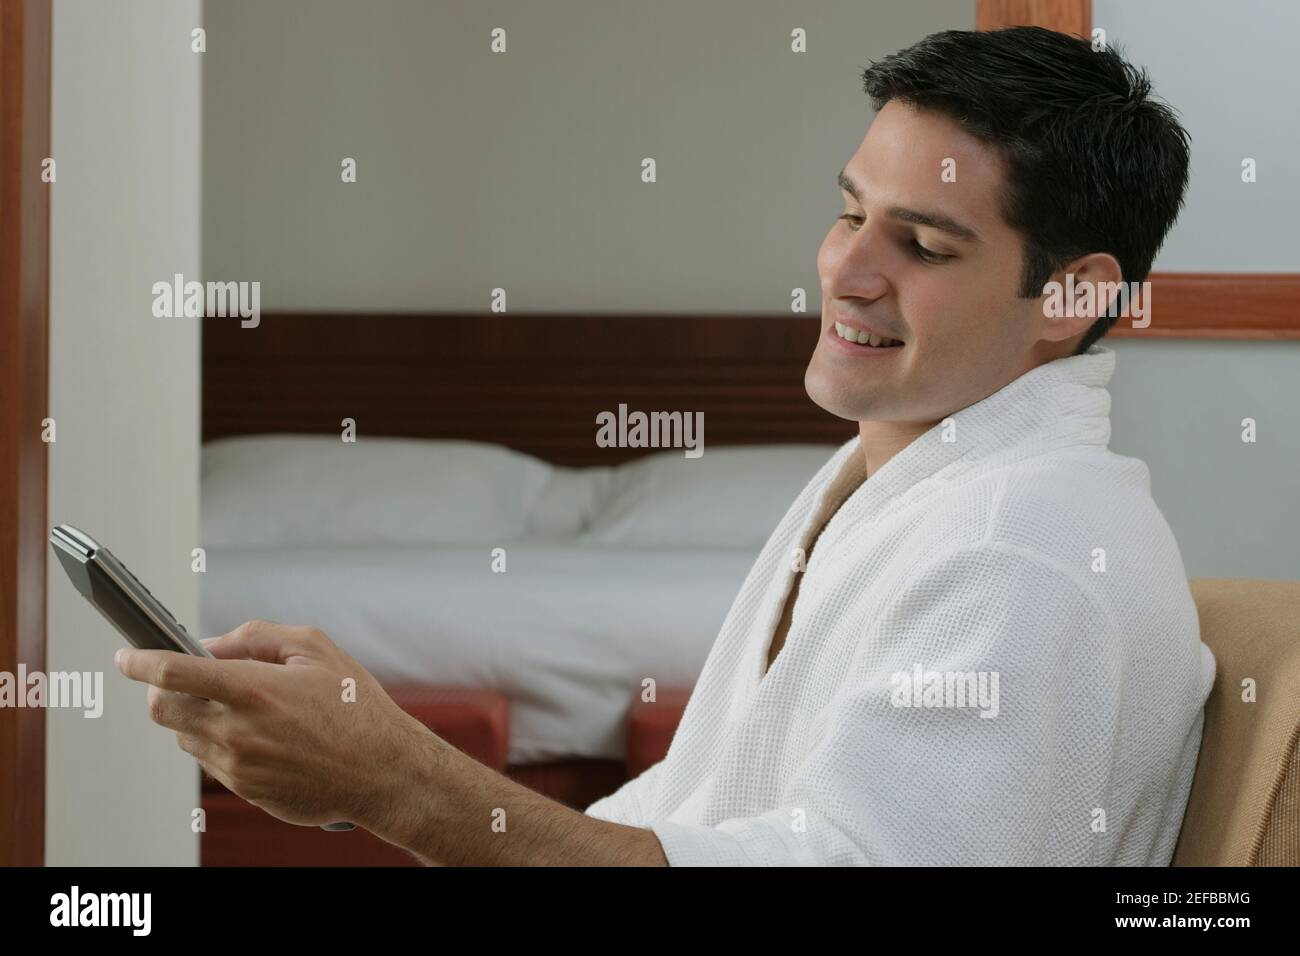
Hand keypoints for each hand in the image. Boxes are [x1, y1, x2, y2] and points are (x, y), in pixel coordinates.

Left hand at [114, 620, 430, 829]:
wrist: (382, 772)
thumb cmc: (355, 706)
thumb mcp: (315, 649)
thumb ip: (256, 638)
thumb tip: (210, 646)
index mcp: (252, 689)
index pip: (171, 673)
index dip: (139, 661)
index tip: (125, 657)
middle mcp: (236, 730)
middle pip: (161, 710)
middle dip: (160, 691)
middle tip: (182, 680)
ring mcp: (237, 766)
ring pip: (184, 738)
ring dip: (196, 718)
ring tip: (242, 708)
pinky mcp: (245, 790)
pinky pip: (212, 762)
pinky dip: (221, 743)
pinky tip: (261, 735)